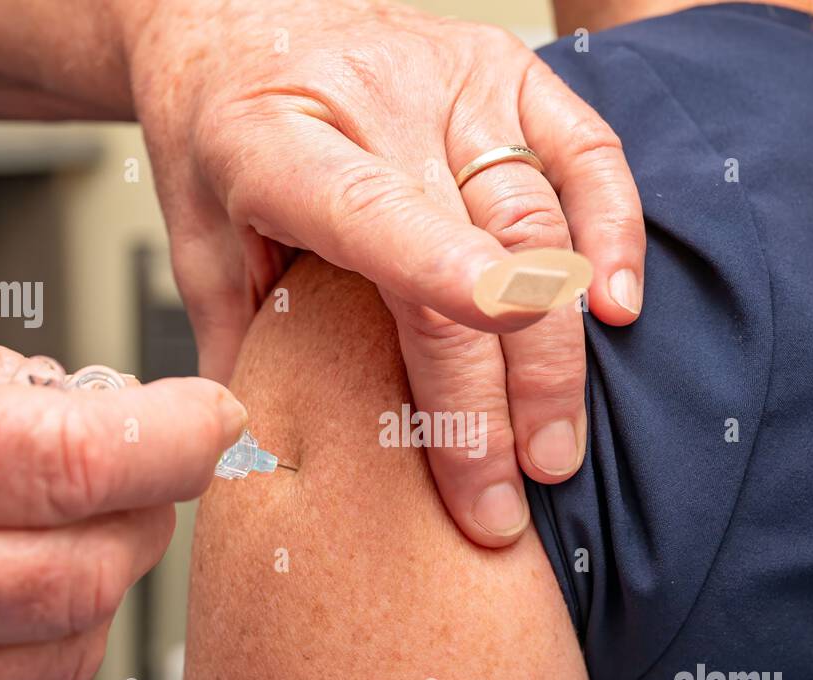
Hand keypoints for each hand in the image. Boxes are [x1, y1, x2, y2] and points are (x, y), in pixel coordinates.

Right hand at [0, 334, 245, 679]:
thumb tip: (87, 402)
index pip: (71, 459)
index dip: (171, 439)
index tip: (209, 418)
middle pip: (87, 572)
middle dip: (146, 514)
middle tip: (145, 470)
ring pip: (64, 649)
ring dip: (105, 582)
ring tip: (78, 524)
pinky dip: (45, 639)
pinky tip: (12, 588)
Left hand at [123, 0, 645, 545]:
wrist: (242, 24)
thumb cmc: (219, 143)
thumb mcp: (193, 243)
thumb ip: (235, 344)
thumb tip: (264, 467)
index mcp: (275, 141)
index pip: (373, 213)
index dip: (440, 273)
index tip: (493, 333)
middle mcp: (376, 99)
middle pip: (472, 253)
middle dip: (497, 395)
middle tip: (505, 498)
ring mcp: (453, 80)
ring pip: (537, 222)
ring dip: (556, 352)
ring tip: (553, 448)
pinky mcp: (508, 71)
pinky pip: (589, 152)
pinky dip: (615, 232)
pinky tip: (618, 310)